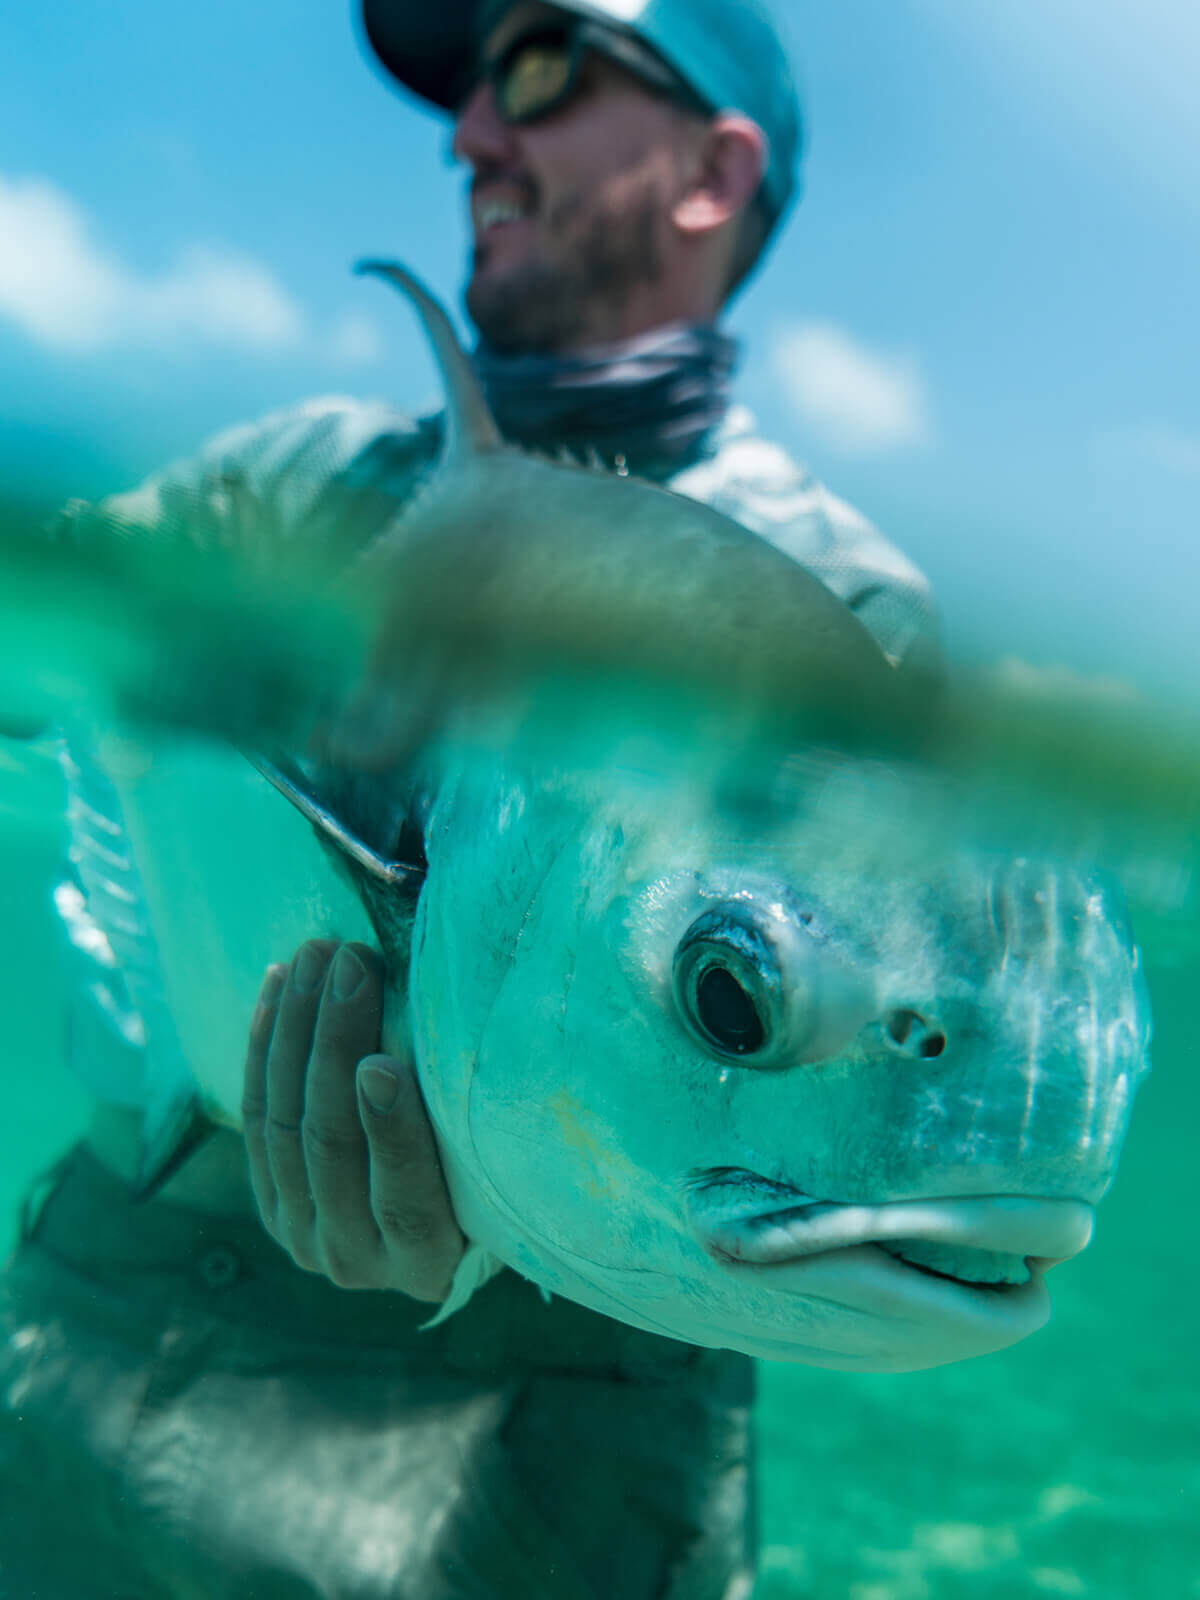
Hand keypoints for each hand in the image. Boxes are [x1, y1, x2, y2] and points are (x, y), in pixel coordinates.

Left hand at [241, 939, 464, 1300]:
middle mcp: (354, 1261)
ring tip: (317, 957)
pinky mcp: (270, 1202)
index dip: (391, 1132)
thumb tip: (454, 1017)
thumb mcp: (491, 1162)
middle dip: (337, 1043)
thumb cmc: (490, 1175)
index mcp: (426, 1262)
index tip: (383, 1062)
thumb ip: (467, 1117)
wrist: (438, 1227)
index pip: (406, 1199)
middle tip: (352, 963)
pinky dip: (265, 1046)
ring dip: (298, 1028)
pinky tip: (279, 988)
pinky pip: (256, 1116)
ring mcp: (302, 1235)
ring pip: (285, 1123)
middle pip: (332, 1144)